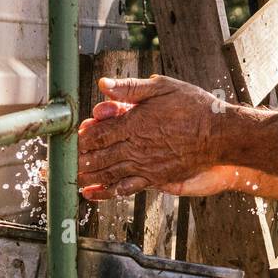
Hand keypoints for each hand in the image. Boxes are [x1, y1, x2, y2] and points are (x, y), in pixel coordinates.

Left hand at [78, 75, 229, 200]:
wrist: (221, 134)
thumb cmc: (195, 107)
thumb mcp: (164, 87)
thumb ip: (131, 88)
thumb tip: (103, 84)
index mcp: (134, 123)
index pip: (97, 133)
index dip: (80, 138)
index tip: (69, 140)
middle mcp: (136, 147)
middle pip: (97, 156)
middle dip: (74, 160)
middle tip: (56, 165)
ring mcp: (145, 165)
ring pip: (106, 174)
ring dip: (84, 177)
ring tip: (66, 179)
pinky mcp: (156, 178)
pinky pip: (125, 188)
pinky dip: (105, 192)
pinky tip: (92, 193)